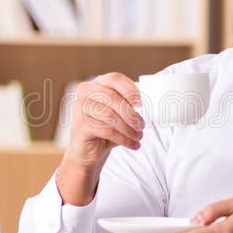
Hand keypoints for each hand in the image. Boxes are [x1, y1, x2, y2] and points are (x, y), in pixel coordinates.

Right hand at [57, 73, 143, 205]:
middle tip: (142, 125)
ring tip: (138, 137)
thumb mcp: (119, 114)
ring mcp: (80, 108)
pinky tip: (132, 144)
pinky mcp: (79, 125)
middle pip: (112, 97)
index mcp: (96, 84)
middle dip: (131, 113)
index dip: (130, 90)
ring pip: (110, 115)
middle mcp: (85, 93)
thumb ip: (129, 104)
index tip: (142, 104)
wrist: (88, 153)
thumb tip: (153, 101)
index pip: (115, 79)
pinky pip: (106, 130)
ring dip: (129, 129)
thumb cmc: (106, 130)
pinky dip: (123, 139)